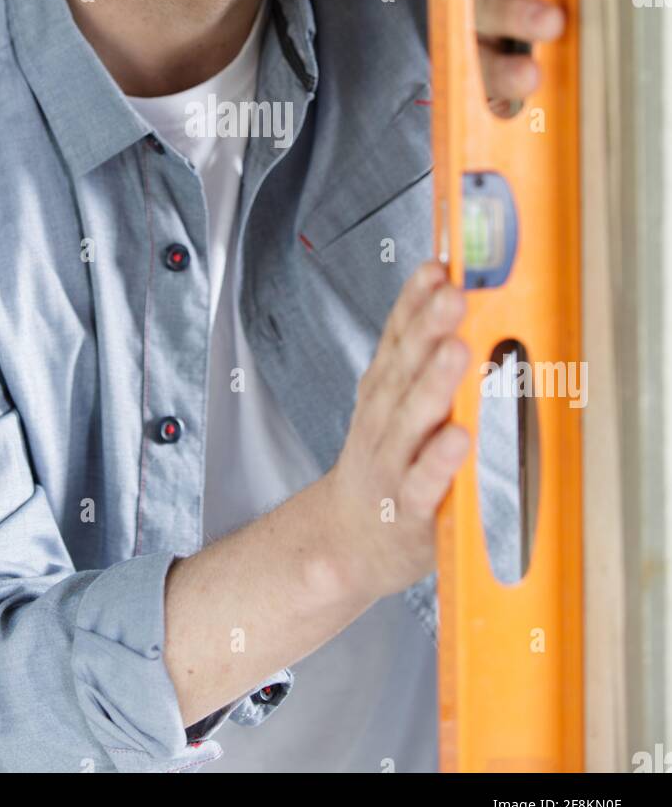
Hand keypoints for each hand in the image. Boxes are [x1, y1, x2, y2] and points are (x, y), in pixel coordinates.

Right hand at [322, 259, 471, 603]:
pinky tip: (459, 437)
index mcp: (383, 389)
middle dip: (428, 329)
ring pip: (411, 419)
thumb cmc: (386, 463)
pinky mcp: (409, 508)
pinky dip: (439, 460)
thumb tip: (450, 287)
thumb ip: (419, 355)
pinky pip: (424, 482)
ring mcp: (391, 463)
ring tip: (456, 350)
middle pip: (404, 368)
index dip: (414, 300)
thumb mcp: (393, 403)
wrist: (347, 540)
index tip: (437, 267)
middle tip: (452, 296)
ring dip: (434, 383)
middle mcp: (382, 419)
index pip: (396, 335)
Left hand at [475, 0, 565, 116]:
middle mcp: (470, 3)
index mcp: (480, 44)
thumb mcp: (537, 46)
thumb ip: (547, 63)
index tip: (532, 78)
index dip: (505, 73)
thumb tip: (556, 104)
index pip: (486, 65)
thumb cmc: (533, 11)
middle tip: (549, 23)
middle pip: (487, 11)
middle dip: (516, 17)